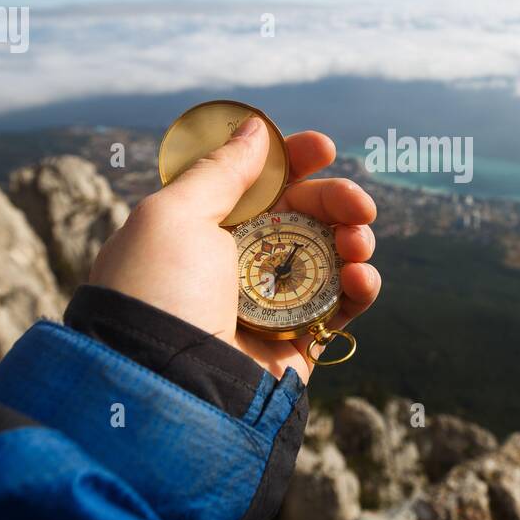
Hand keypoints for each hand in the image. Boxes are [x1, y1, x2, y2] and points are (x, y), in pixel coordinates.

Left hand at [89, 115, 380, 383]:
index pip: (256, 185)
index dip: (292, 161)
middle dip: (335, 200)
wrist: (163, 391)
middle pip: (301, 217)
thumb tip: (257, 129)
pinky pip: (339, 309)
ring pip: (327, 259)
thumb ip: (222, 171)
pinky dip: (359, 288)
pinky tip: (361, 278)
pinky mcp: (295, 347)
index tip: (322, 148)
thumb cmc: (158, 294)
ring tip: (359, 244)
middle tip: (358, 203)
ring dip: (353, 241)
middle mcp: (233, 266)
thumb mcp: (174, 216)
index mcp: (199, 230)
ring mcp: (267, 307)